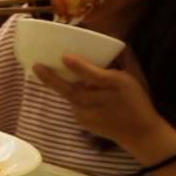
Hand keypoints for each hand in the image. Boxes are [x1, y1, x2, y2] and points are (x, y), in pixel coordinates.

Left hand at [33, 50, 162, 146]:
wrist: (139, 133)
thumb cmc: (139, 100)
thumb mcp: (136, 77)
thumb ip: (126, 58)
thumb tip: (117, 42)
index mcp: (116, 84)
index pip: (94, 76)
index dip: (79, 67)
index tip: (65, 57)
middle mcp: (101, 99)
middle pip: (73, 90)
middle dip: (52, 79)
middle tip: (36, 66)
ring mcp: (90, 114)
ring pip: (70, 97)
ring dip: (56, 85)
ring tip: (42, 70)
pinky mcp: (84, 122)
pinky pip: (73, 105)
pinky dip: (71, 96)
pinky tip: (69, 88)